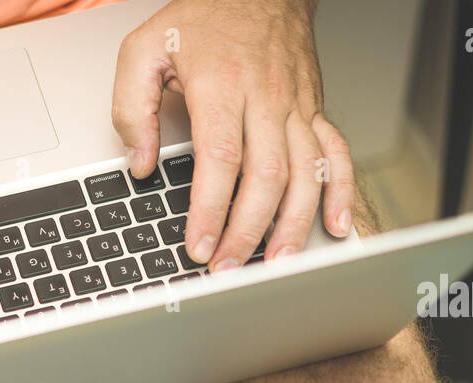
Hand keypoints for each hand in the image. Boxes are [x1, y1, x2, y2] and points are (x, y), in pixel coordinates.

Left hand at [112, 0, 354, 270]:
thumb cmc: (203, 18)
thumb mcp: (145, 49)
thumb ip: (132, 107)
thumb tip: (141, 163)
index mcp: (222, 85)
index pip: (220, 159)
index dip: (210, 209)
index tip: (198, 244)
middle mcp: (266, 98)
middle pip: (265, 177)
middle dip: (246, 232)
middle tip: (224, 268)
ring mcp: (296, 107)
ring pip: (304, 175)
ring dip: (291, 226)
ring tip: (271, 265)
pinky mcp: (314, 111)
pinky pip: (337, 155)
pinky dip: (340, 193)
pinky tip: (335, 227)